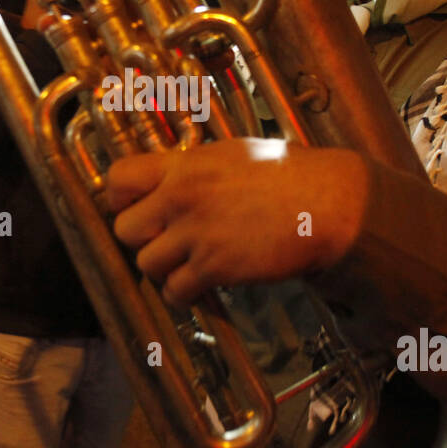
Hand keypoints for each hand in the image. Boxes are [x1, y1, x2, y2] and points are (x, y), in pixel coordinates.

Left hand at [105, 138, 368, 304]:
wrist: (327, 204)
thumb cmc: (289, 175)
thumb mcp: (232, 154)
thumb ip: (193, 168)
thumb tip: (168, 179)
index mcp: (184, 164)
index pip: (119, 179)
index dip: (121, 199)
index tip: (137, 208)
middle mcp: (182, 197)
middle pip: (124, 229)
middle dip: (142, 239)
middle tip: (166, 241)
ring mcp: (197, 233)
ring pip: (147, 264)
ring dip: (165, 270)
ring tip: (189, 264)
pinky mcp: (215, 267)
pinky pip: (176, 291)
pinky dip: (186, 293)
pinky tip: (204, 284)